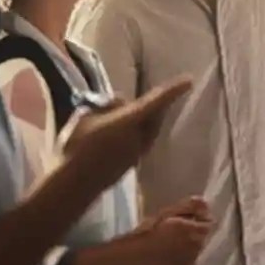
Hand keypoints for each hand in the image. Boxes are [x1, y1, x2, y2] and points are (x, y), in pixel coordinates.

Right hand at [64, 76, 193, 190]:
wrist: (76, 183)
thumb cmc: (79, 146)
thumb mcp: (87, 116)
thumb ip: (106, 107)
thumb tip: (120, 103)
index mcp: (130, 121)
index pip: (157, 101)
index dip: (173, 90)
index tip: (189, 80)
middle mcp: (140, 137)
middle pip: (156, 117)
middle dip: (156, 105)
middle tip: (151, 97)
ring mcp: (138, 153)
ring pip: (150, 131)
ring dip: (146, 120)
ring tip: (129, 115)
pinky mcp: (132, 165)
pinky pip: (141, 143)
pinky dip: (137, 133)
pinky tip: (121, 135)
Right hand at [137, 196, 211, 264]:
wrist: (137, 251)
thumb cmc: (151, 228)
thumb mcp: (169, 212)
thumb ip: (190, 206)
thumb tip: (205, 202)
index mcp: (195, 231)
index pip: (209, 223)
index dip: (201, 218)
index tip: (190, 216)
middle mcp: (198, 247)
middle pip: (203, 236)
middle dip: (195, 231)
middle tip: (179, 228)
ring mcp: (192, 261)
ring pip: (198, 250)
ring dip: (192, 246)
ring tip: (175, 243)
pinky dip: (188, 264)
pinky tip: (178, 259)